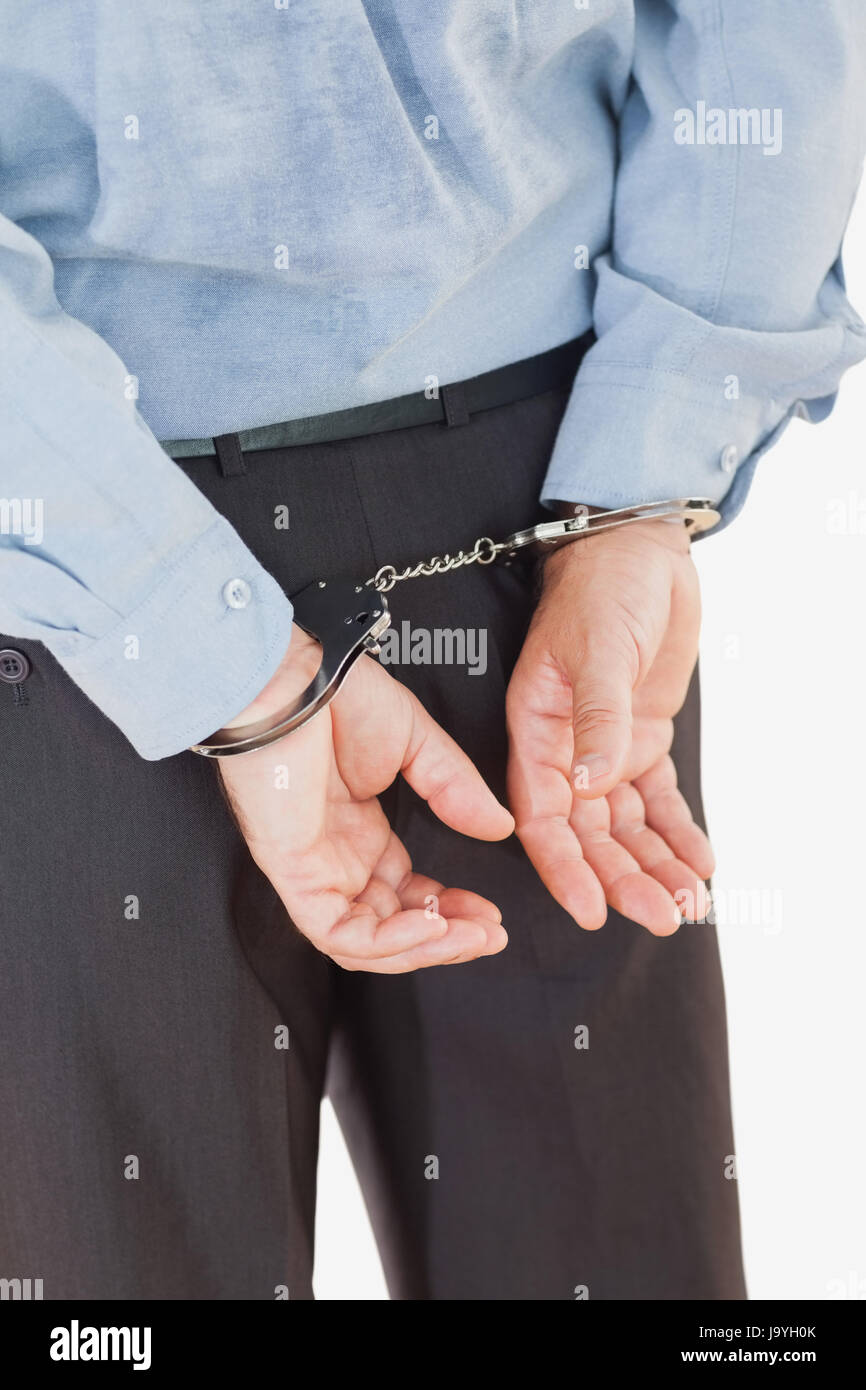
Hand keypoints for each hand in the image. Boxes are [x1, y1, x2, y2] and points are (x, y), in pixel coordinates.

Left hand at [217, 625, 513, 971]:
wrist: (292, 677)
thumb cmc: (335, 695)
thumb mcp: (417, 743)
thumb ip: (455, 790)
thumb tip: (498, 826)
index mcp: (359, 829)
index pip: (407, 895)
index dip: (451, 912)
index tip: (490, 914)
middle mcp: (336, 854)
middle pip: (391, 927)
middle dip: (447, 939)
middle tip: (490, 935)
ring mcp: (313, 867)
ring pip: (365, 944)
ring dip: (424, 949)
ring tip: (471, 937)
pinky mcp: (293, 871)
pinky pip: (338, 933)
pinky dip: (389, 943)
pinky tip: (431, 927)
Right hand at [506, 519, 713, 934]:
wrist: (640, 552)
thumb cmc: (601, 589)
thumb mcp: (596, 648)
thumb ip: (596, 718)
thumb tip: (589, 785)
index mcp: (535, 732)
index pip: (544, 816)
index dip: (565, 867)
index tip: (591, 910)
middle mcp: (565, 751)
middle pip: (590, 834)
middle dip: (623, 879)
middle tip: (661, 917)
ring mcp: (605, 748)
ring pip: (625, 826)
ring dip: (653, 866)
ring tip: (687, 903)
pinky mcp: (642, 739)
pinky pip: (658, 800)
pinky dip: (677, 832)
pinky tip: (699, 861)